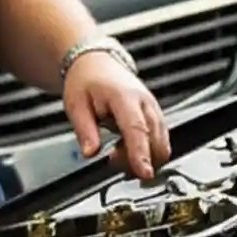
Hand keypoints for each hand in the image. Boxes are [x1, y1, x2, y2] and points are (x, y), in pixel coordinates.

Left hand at [63, 51, 170, 179]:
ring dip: (143, 156)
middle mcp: (145, 103)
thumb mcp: (75, 105)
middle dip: (141, 159)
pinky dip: (145, 149)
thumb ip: (84, 130)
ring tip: (115, 153)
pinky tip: (124, 146)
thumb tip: (90, 153)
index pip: (137, 129)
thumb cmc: (86, 82)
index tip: (144, 172)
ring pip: (161, 142)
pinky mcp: (155, 115)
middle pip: (156, 140)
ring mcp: (154, 109)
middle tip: (113, 162)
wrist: (96, 64)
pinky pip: (158, 139)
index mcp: (124, 97)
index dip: (141, 153)